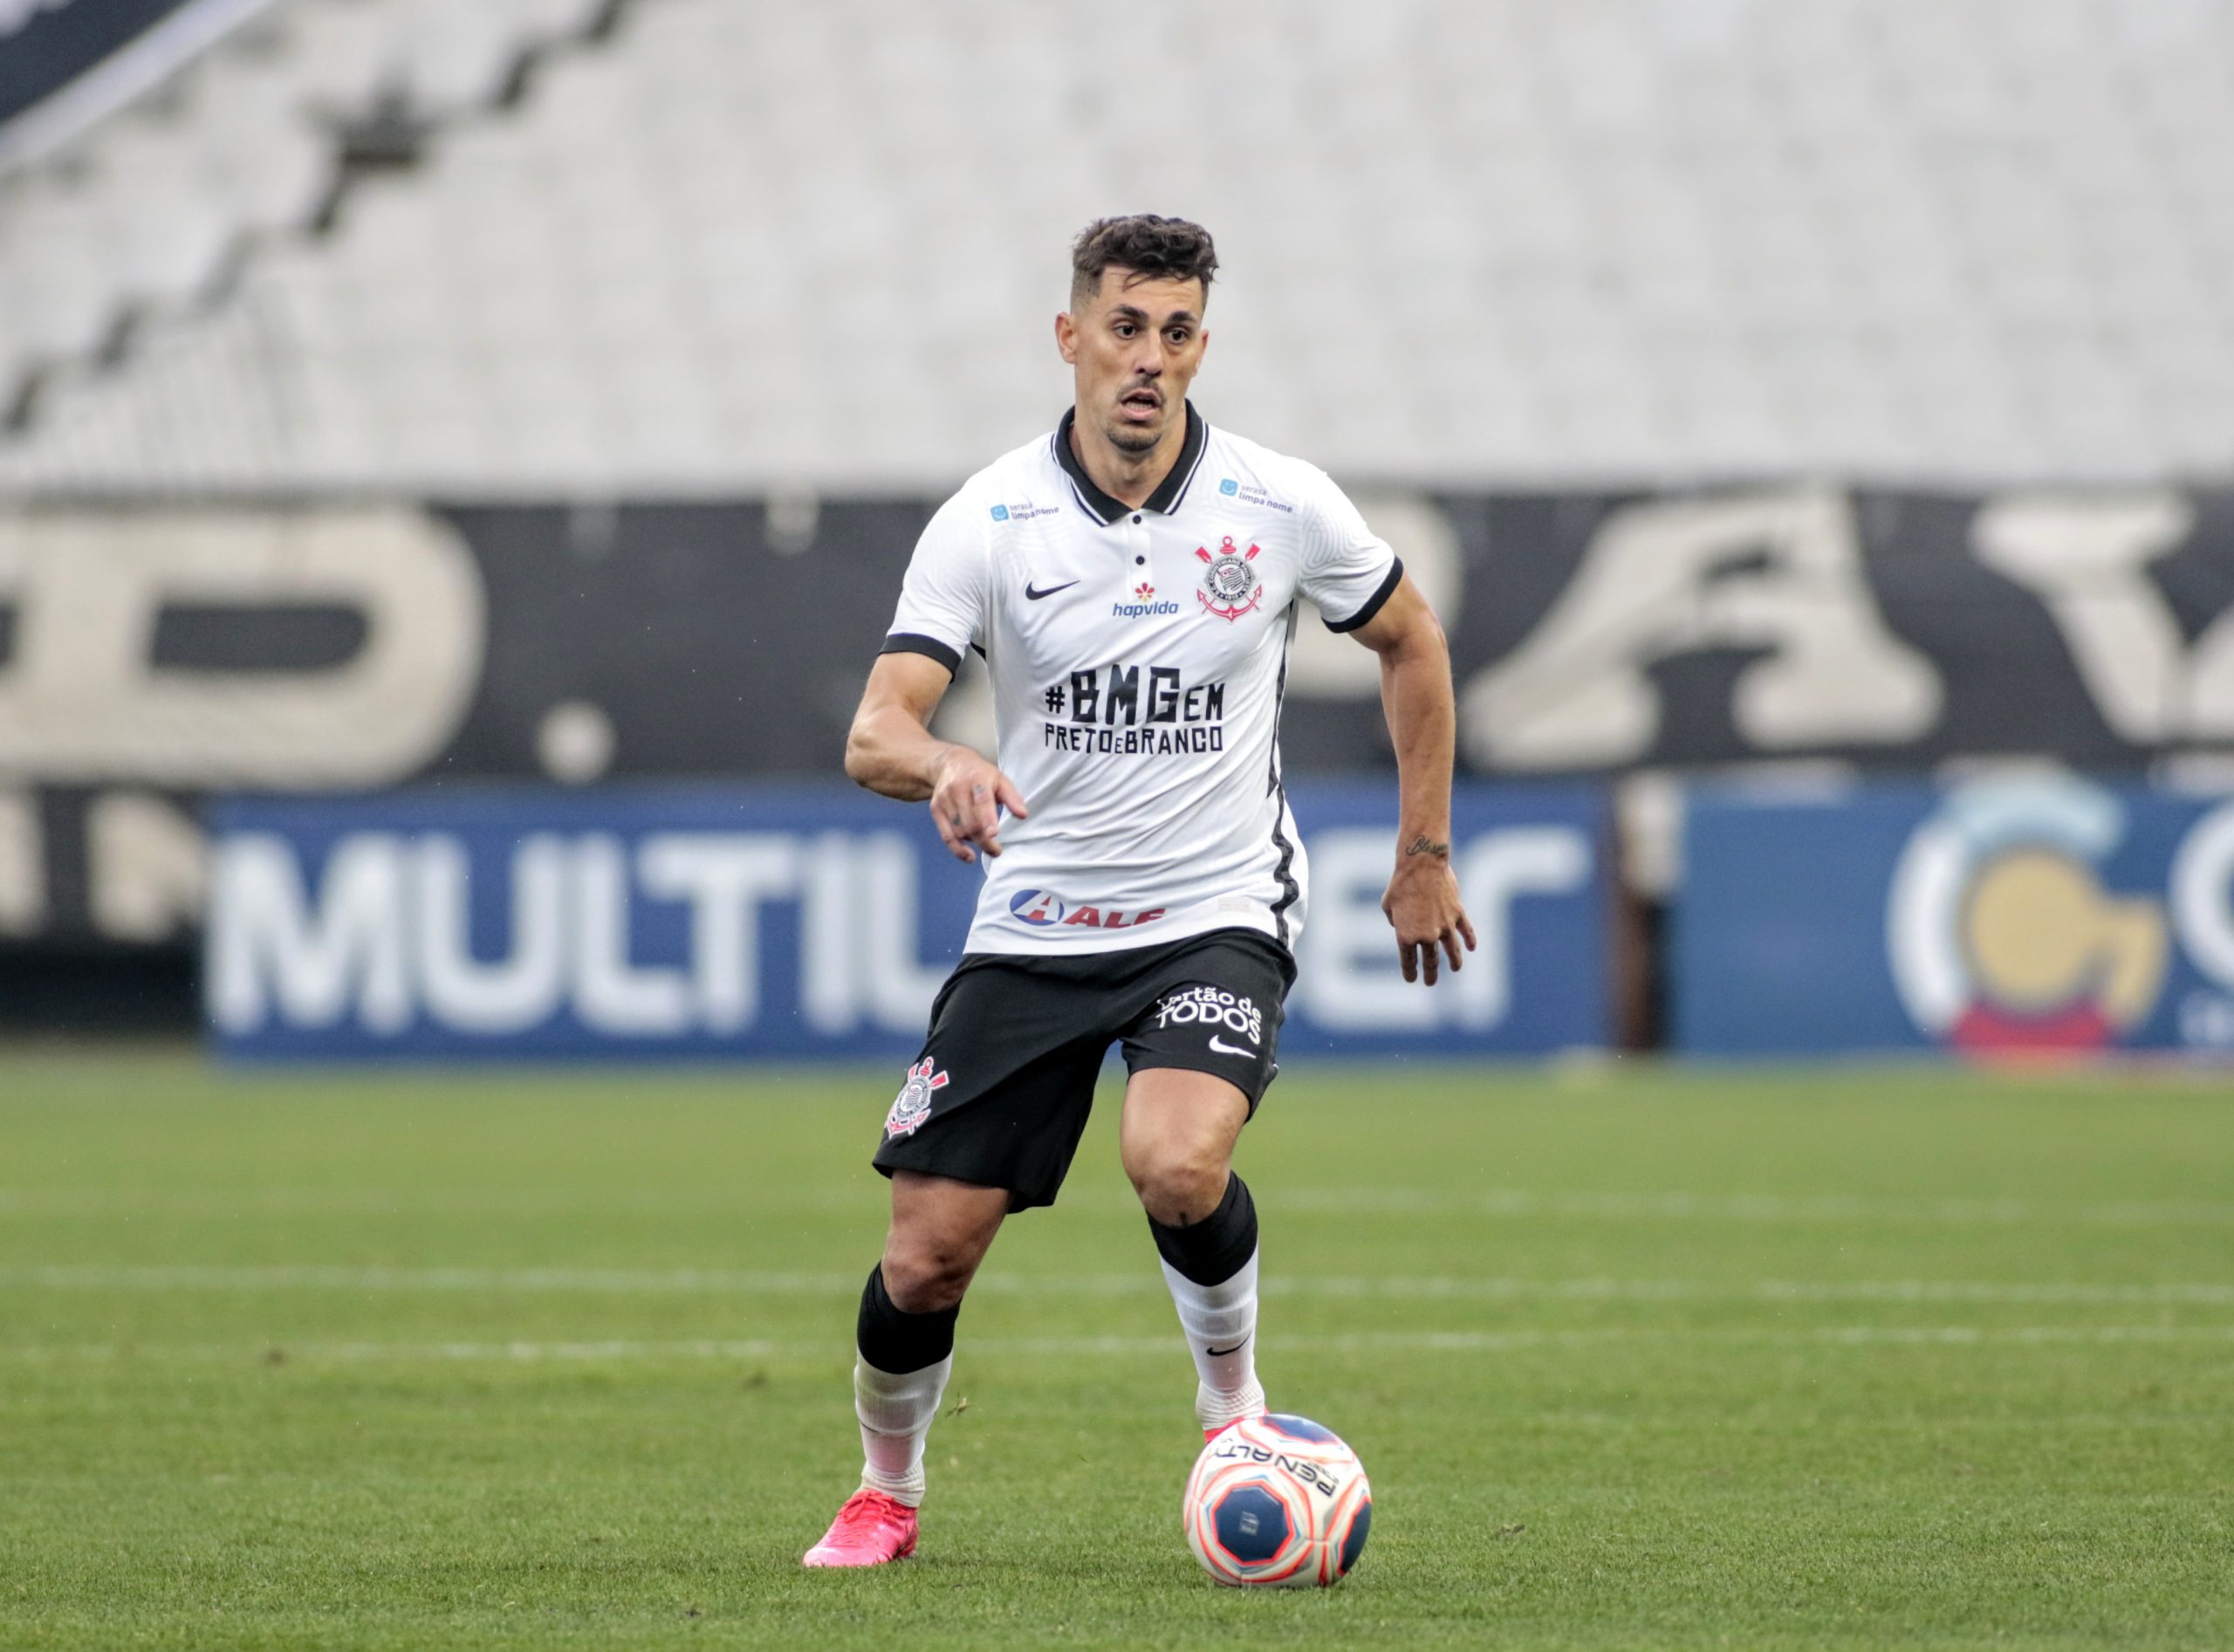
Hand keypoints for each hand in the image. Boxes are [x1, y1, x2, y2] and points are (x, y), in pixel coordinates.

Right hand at [928, 747, 1027, 863]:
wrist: (950, 763)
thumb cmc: (979, 773)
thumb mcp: (999, 779)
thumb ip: (1012, 797)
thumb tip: (1023, 815)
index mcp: (977, 779)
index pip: (982, 800)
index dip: (988, 818)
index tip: (994, 833)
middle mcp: (958, 789)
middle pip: (970, 821)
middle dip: (984, 840)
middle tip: (996, 851)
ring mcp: (945, 800)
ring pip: (959, 830)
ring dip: (974, 843)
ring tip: (987, 846)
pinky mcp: (936, 809)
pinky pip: (946, 835)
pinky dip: (957, 849)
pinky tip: (968, 856)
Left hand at [1381, 838, 1476, 984]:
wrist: (1421, 865)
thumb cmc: (1400, 884)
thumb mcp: (1388, 905)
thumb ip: (1396, 921)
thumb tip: (1404, 926)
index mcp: (1405, 936)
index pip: (1408, 961)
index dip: (1410, 972)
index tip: (1412, 979)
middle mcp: (1426, 936)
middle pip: (1430, 961)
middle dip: (1430, 974)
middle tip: (1430, 982)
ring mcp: (1445, 926)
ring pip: (1452, 951)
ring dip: (1454, 962)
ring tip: (1455, 969)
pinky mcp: (1458, 914)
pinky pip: (1467, 931)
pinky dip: (1470, 940)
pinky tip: (1472, 948)